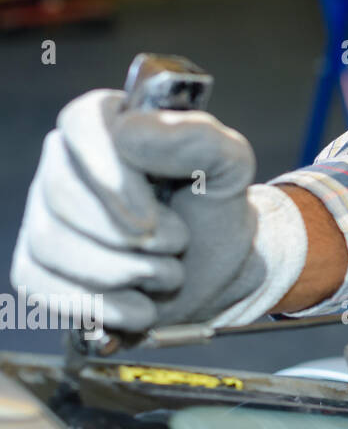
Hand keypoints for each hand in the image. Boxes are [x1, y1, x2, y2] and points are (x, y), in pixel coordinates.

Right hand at [10, 89, 307, 333]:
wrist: (214, 272)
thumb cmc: (214, 209)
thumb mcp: (229, 167)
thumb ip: (197, 138)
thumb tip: (129, 130)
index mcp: (111, 124)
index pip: (82, 124)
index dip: (111, 174)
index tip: (148, 218)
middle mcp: (67, 164)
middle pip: (59, 191)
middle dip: (128, 235)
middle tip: (178, 243)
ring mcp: (45, 214)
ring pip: (49, 243)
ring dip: (123, 271)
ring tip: (168, 272)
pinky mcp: (36, 265)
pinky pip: (42, 287)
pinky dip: (101, 305)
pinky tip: (138, 302)